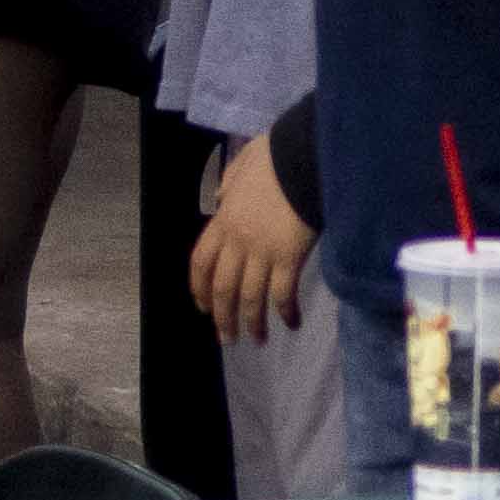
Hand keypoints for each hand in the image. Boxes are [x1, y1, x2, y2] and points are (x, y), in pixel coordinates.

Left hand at [190, 128, 315, 343]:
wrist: (300, 160)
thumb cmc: (274, 160)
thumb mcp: (239, 169)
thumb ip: (227, 188)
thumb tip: (223, 199)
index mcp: (222, 221)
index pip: (201, 262)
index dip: (199, 288)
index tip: (202, 307)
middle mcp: (237, 241)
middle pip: (222, 286)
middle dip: (222, 316)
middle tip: (226, 338)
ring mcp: (262, 251)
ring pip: (249, 295)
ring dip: (251, 321)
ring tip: (255, 340)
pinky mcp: (289, 257)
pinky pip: (282, 292)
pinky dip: (284, 311)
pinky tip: (290, 324)